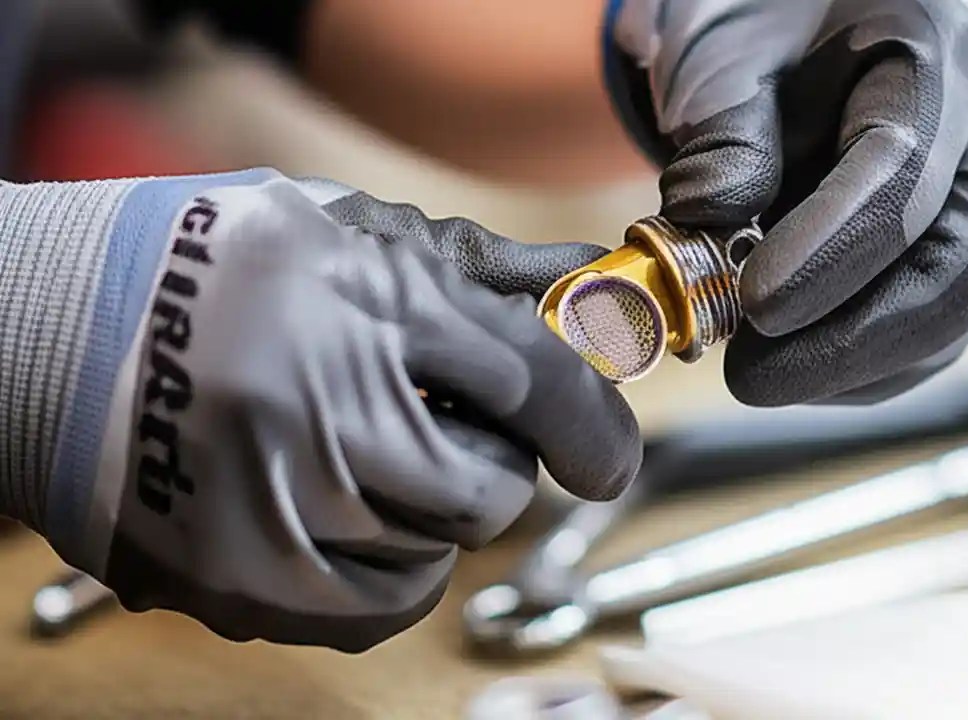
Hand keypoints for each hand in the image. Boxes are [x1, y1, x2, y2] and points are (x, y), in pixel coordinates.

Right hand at [36, 172, 638, 651]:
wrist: (38, 327)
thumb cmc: (201, 263)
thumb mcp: (343, 230)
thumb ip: (477, 269)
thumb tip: (587, 291)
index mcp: (355, 301)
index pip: (533, 383)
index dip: (593, 423)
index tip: (604, 448)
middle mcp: (317, 413)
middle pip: (493, 488)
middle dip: (495, 461)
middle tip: (448, 427)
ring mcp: (271, 511)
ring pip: (439, 551)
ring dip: (435, 511)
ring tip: (369, 455)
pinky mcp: (236, 583)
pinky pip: (380, 609)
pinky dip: (394, 568)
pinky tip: (356, 513)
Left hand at [608, 0, 967, 404]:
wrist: (790, 31)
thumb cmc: (761, 25)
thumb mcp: (726, 48)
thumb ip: (724, 130)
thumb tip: (716, 223)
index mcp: (928, 53)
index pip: (902, 167)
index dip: (834, 250)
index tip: (756, 307)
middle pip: (964, 260)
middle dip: (857, 337)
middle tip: (752, 376)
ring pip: (955, 312)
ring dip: (854, 367)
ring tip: (758, 375)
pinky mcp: (949, 251)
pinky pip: (929, 332)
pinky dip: (857, 369)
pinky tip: (790, 369)